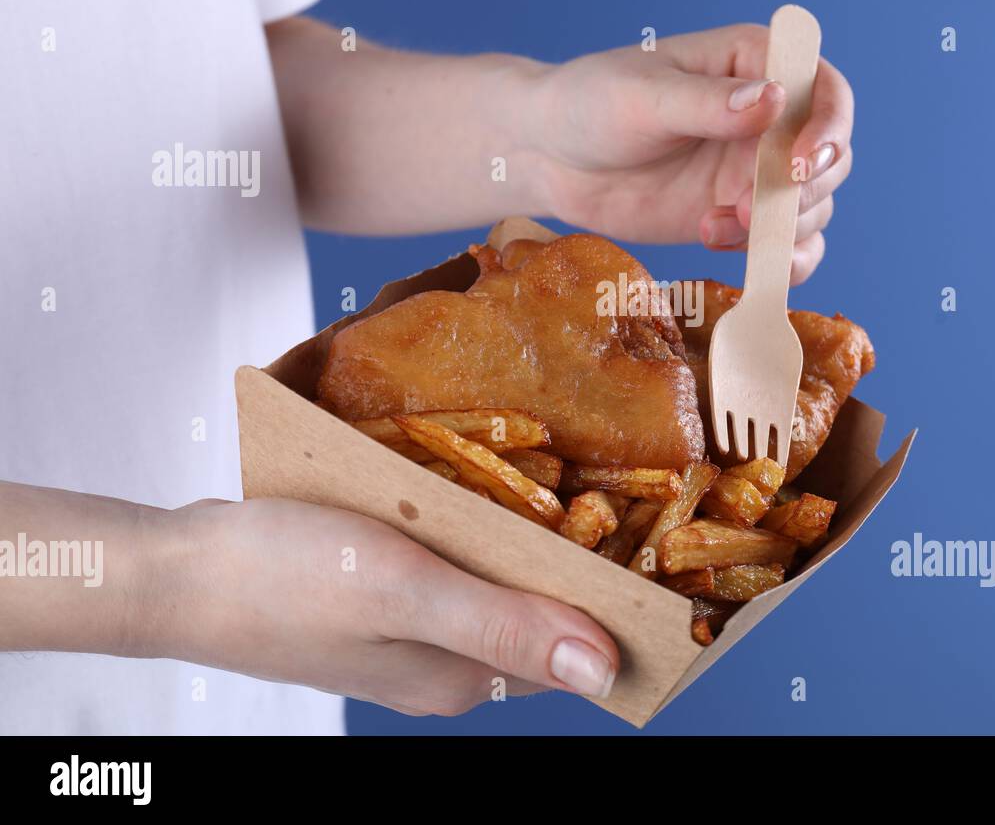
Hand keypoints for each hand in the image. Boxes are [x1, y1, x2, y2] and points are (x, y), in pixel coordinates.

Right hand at [150, 498, 618, 715]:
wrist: (176, 567)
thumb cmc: (284, 578)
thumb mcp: (404, 592)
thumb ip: (504, 627)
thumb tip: (605, 669)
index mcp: (462, 677)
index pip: (573, 646)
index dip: (624, 602)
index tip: (666, 543)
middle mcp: (447, 662)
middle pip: (542, 609)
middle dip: (586, 559)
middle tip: (628, 480)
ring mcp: (414, 628)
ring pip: (501, 580)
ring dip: (533, 536)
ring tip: (571, 469)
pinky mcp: (384, 594)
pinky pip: (457, 561)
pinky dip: (481, 526)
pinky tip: (487, 479)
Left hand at [526, 23, 853, 283]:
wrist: (549, 157)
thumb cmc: (590, 105)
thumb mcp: (643, 98)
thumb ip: (707, 103)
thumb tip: (774, 100)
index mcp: (754, 63)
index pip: (823, 91)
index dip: (827, 129)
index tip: (797, 165)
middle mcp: (768, 117)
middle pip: (830, 157)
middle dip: (804, 191)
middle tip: (748, 210)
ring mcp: (755, 170)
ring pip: (813, 206)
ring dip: (782, 228)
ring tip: (715, 228)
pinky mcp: (739, 217)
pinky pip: (787, 245)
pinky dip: (784, 261)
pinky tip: (755, 266)